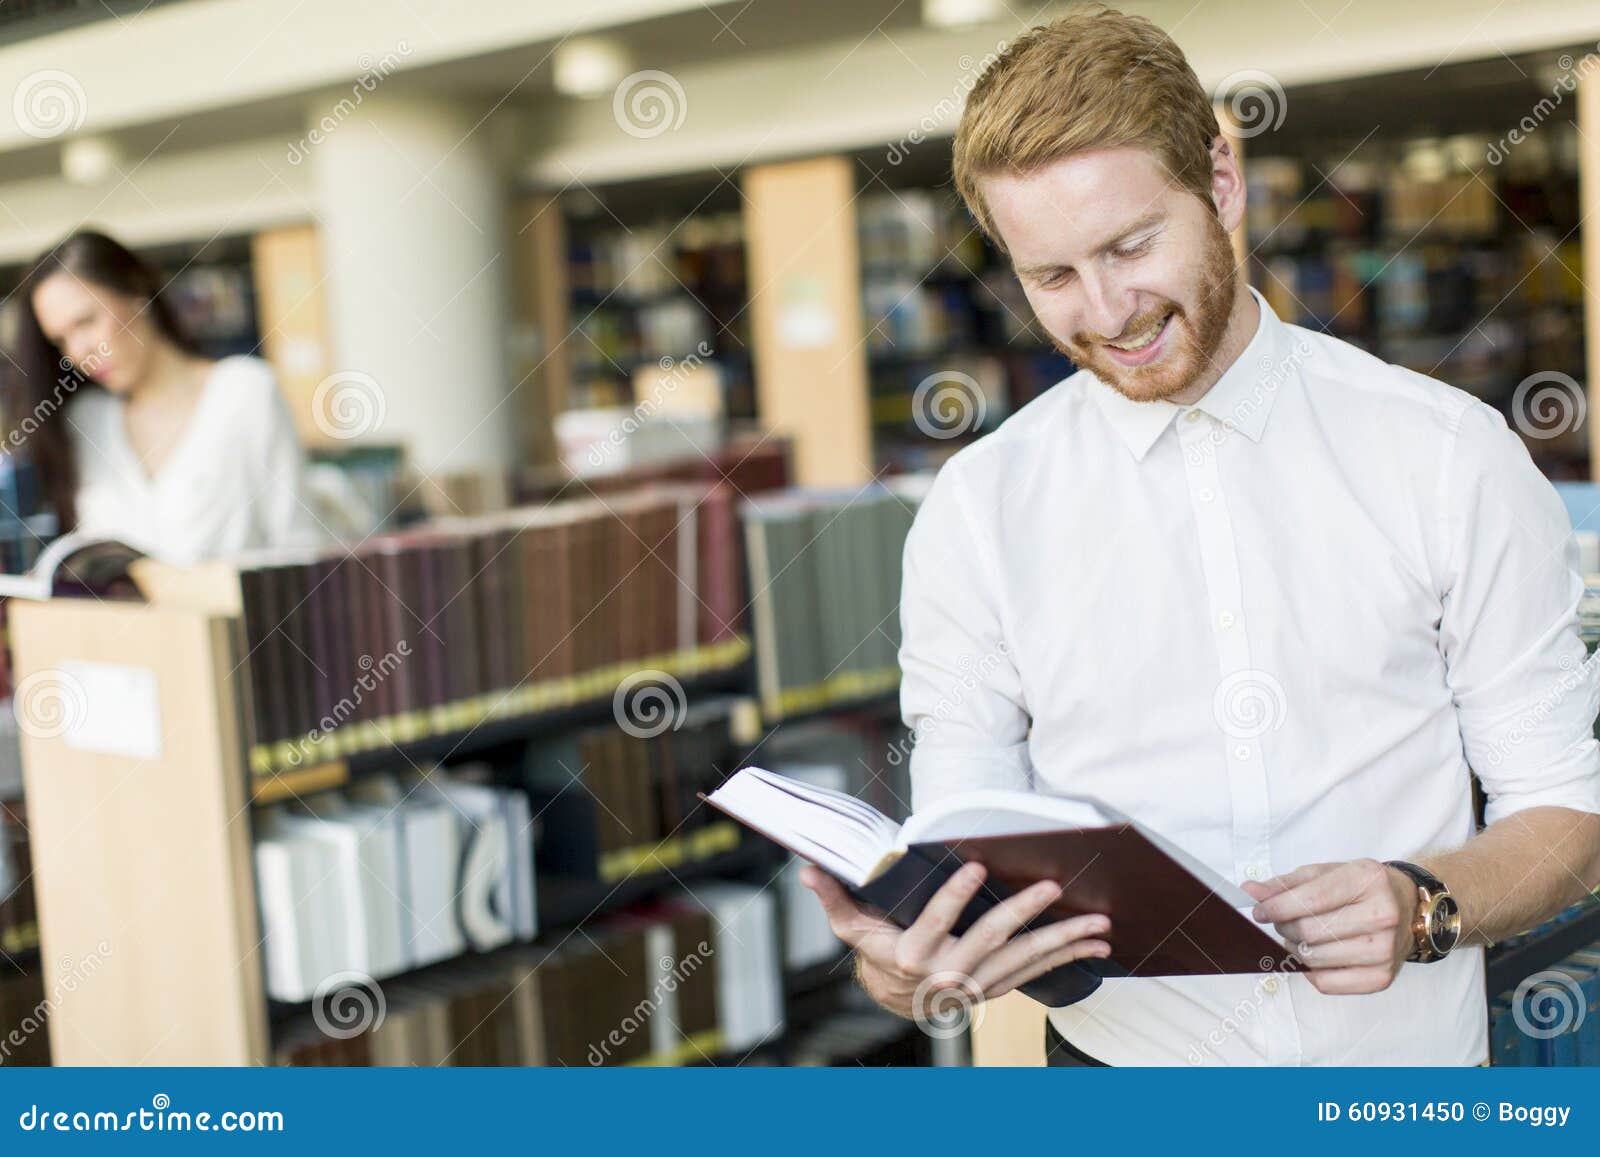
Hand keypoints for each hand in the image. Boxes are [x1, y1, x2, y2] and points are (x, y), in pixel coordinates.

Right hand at [798, 860, 1111, 1019]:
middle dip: (1025, 912)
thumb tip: (808, 869)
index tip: (977, 866)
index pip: (937, 921)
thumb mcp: (852, 927)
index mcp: (913, 955)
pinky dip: (1069, 959)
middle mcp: (948, 974)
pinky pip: (1037, 972)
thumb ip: (834, 898)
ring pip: (1025, 959)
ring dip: (1065, 941)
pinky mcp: (998, 987)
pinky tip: (1098, 946)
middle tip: (1052, 887)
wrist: (897, 999)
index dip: (956, 894)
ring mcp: (978, 984)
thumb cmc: (878, 950)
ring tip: (1099, 924)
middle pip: (992, 939)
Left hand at [1242, 859, 1416, 993]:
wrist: (1407, 908)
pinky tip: (1316, 955)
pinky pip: (1327, 983)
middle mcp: (1383, 915)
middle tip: (1282, 922)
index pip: (1311, 900)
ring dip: (1295, 949)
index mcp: (1367, 880)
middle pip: (1310, 932)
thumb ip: (1286, 884)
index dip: (1277, 907)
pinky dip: (1311, 971)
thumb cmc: (1361, 888)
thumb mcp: (1325, 874)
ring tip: (1300, 937)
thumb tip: (1250, 891)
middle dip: (1285, 928)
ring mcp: (1386, 950)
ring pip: (1314, 959)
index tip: (1258, 911)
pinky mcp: (1382, 978)